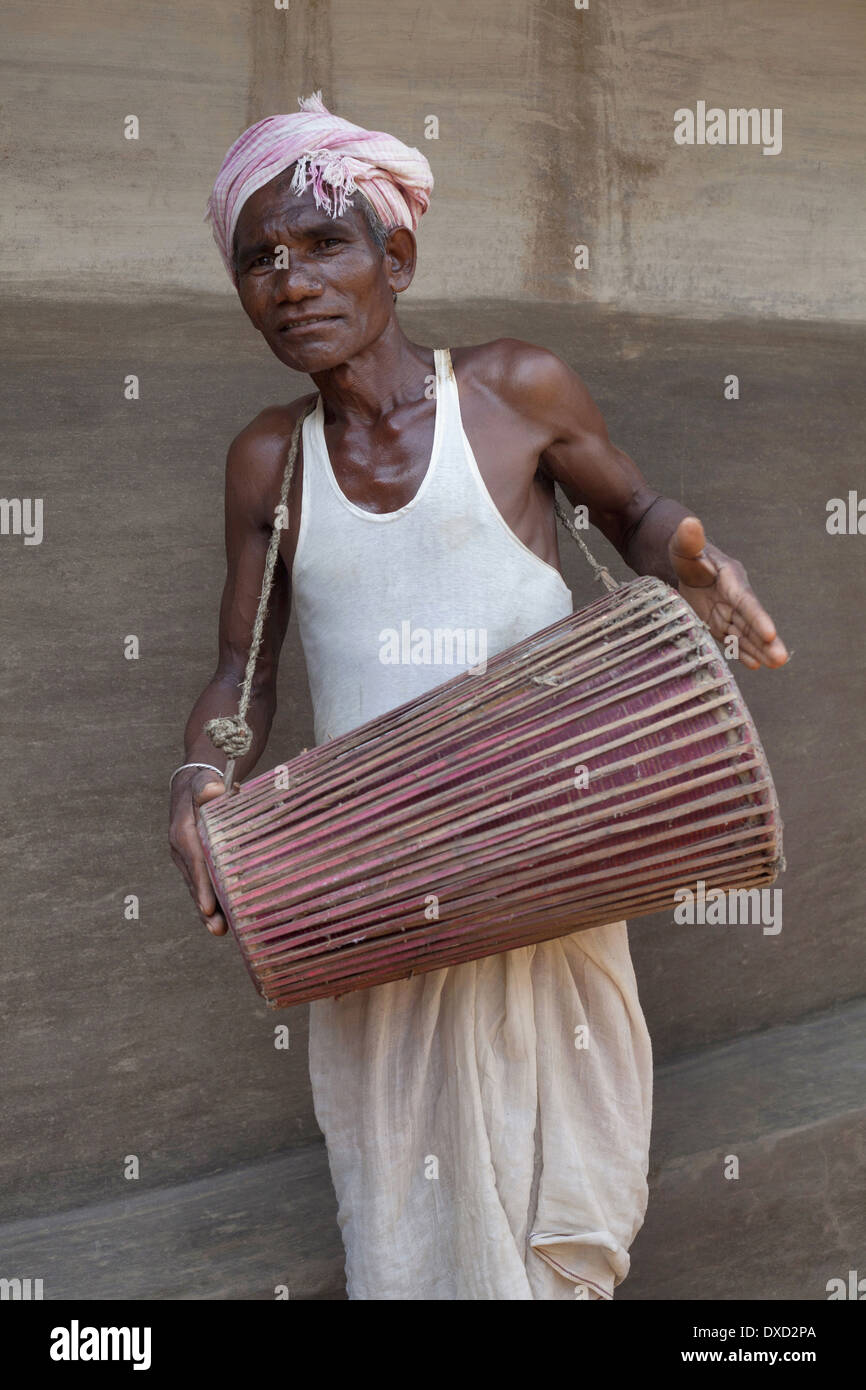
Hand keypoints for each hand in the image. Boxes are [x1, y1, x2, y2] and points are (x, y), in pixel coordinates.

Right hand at [169, 769, 229, 935]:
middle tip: (217, 928)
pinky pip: (200, 884)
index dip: (201, 884)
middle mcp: (180, 849)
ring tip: (220, 931)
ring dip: (207, 910)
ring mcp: (184, 858)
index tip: (208, 906)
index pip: (194, 861)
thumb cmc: (202, 784)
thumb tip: (214, 789)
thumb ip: (207, 786)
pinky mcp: (192, 863)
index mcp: (183, 831)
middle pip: (194, 881)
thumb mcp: (203, 781)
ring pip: (196, 887)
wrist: (189, 786)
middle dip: (205, 905)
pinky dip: (210, 900)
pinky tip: (222, 920)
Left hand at [669, 516, 788, 670]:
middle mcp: (733, 597)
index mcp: (730, 579)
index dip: (757, 618)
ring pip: (744, 633)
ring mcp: (726, 611)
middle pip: (751, 621)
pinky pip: (730, 638)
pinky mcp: (717, 622)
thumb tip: (690, 523)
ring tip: (776, 664)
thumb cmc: (682, 552)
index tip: (770, 633)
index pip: (745, 601)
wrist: (680, 560)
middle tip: (782, 659)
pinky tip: (754, 664)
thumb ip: (688, 539)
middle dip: (766, 641)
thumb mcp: (682, 546)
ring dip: (759, 649)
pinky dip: (741, 650)